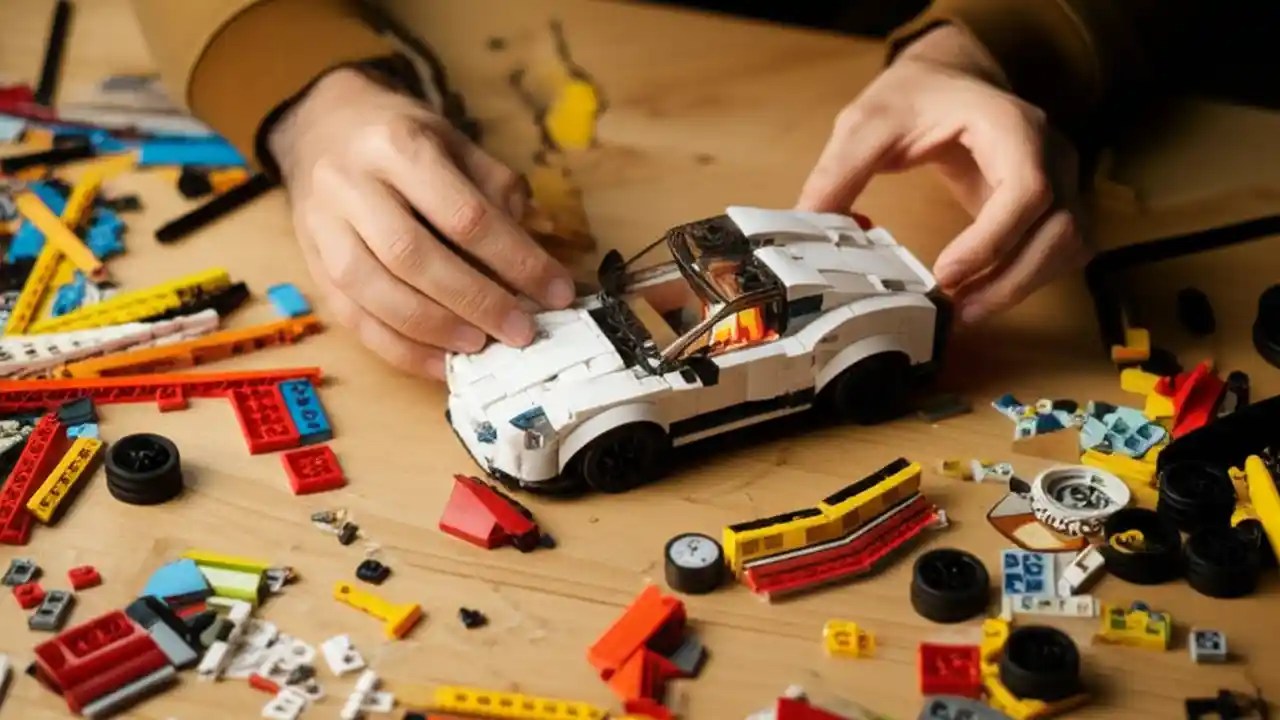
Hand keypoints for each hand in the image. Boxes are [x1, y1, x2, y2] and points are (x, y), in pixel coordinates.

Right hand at [269, 67, 575, 378]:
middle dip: (476, 301)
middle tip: (520, 331)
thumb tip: (534, 258)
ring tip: (481, 346)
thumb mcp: (454, 142)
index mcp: (398, 145)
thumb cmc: (401, 139)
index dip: (516, 260)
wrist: (323, 128)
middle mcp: (351, 184)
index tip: (555, 292)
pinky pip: (352, 318)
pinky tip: (438, 363)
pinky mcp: (311, 264)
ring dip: (434, 330)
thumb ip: (495, 193)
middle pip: (415, 256)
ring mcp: (322, 227)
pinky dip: (399, 349)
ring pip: (375, 292)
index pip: (465, 214)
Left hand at [797, 25, 1088, 323]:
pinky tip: (982, 294)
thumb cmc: (915, 97)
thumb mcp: (867, 124)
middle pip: (1059, 228)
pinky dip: (1026, 280)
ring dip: (1020, 287)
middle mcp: (1050, 153)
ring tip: (964, 311)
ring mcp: (1062, 179)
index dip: (993, 239)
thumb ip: (839, 172)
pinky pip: (1059, 252)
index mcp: (1011, 125)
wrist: (948, 79)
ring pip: (1067, 246)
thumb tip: (810, 226)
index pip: (1027, 188)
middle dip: (1010, 280)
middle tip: (956, 312)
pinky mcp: (1053, 205)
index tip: (947, 273)